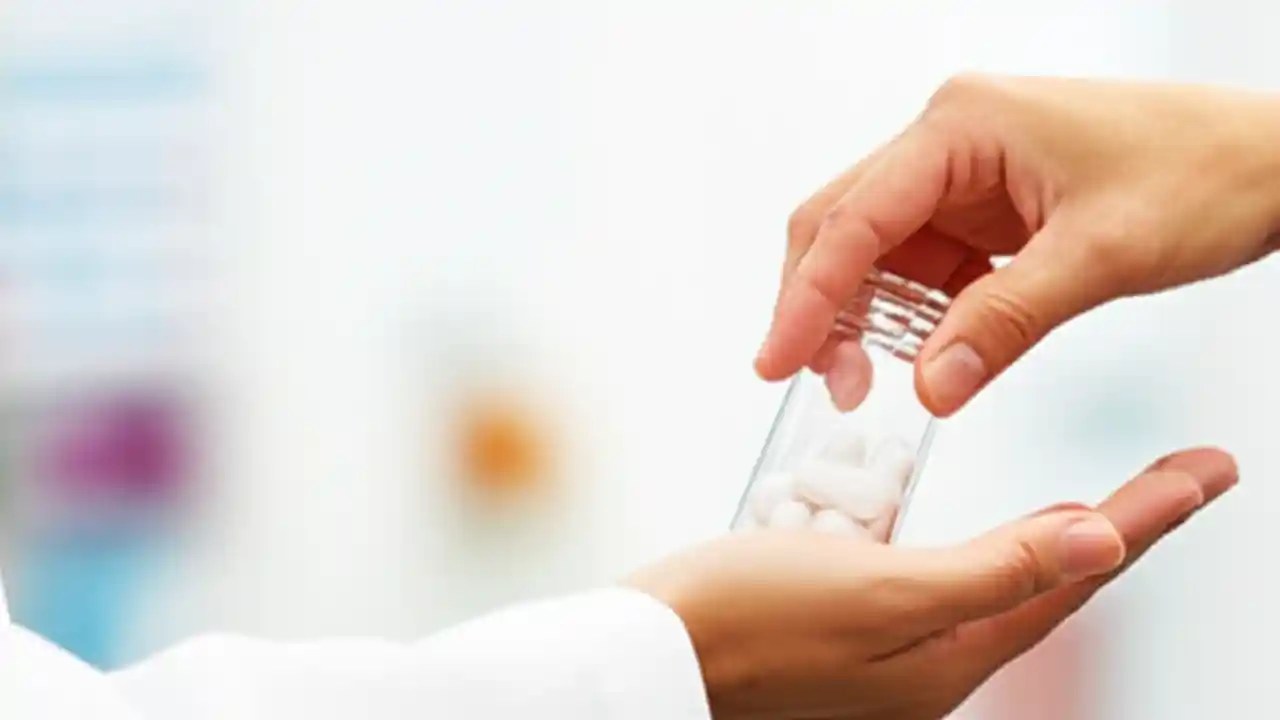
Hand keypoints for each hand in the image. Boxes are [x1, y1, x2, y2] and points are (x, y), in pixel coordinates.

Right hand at [629, 448, 1235, 719]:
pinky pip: (933, 577)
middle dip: (1114, 527)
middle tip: (1172, 482)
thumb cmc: (747, 622)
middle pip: (1047, 581)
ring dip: (1043, 536)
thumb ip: (990, 572)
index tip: (1210, 466)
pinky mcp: (851, 625)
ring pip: (992, 579)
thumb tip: (1101, 545)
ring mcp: (892, 647)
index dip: (1147, 516)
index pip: (1073, 573)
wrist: (651, 658)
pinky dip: (968, 543)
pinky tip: (973, 524)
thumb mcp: (875, 594)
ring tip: (1097, 505)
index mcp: (950, 654)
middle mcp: (933, 657)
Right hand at [755, 75, 1279, 415]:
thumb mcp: (1102, 256)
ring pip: (874, 253)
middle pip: (842, 227)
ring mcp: (961, 176)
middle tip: (822, 383)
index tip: (777, 359)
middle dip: (821, 307)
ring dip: (863, 319)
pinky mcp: (983, 210)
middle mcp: (947, 142)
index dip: (808, 296)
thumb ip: (1005, 322)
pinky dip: (912, 317)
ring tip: (866, 383)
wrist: (1271, 161)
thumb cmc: (1204, 174)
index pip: (854, 218)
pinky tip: (924, 354)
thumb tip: (929, 388)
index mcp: (960, 126)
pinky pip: (922, 268)